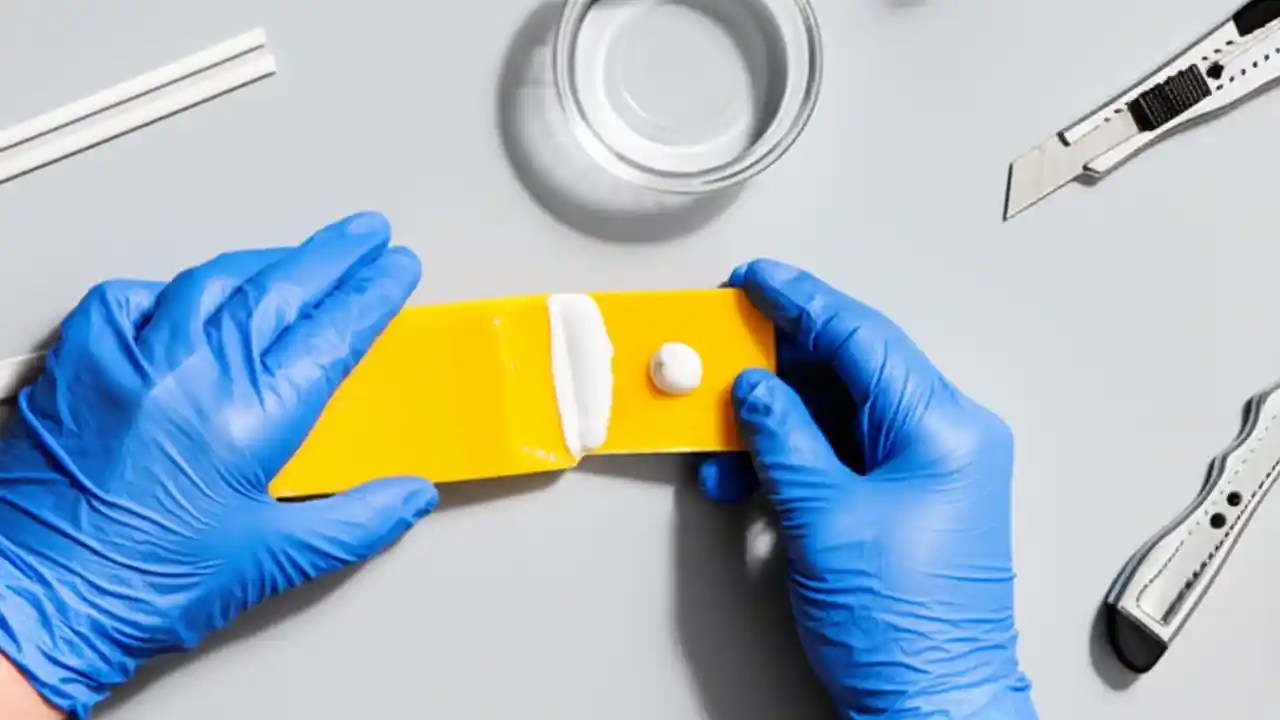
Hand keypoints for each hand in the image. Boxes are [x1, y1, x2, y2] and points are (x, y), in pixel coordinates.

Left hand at [0, 212, 437, 716]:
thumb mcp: (268, 562)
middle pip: (280, 290)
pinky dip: (167, 289)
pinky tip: (187, 295)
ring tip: (294, 257)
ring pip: (211, 281)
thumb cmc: (136, 589)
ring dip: (263, 262)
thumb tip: (405, 497)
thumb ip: (352, 523)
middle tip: (364, 237)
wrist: (32, 604)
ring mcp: (129, 363)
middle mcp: (189, 378)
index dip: (372, 295)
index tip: (395, 271)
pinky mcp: (78, 365)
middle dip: (333, 256)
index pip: (330, 336)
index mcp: (246, 423)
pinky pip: (128, 300)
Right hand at [700, 260, 1035, 717]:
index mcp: (944, 430)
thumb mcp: (823, 521)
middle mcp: (946, 440)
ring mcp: (929, 470)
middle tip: (725, 344)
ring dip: (779, 413)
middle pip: (853, 368)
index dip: (800, 300)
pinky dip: (796, 451)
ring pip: (842, 409)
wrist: (932, 707)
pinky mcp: (907, 499)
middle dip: (780, 358)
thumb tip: (754, 389)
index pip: (863, 336)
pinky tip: (751, 463)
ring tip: (723, 423)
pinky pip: (845, 450)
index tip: (754, 280)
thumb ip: (783, 441)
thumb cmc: (906, 633)